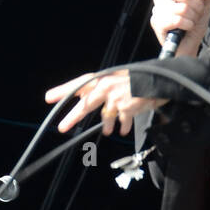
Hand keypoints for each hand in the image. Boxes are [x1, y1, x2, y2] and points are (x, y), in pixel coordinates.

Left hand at [45, 70, 169, 137]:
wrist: (159, 80)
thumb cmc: (139, 80)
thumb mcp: (120, 80)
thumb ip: (107, 91)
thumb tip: (98, 106)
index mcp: (104, 78)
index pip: (79, 83)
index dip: (64, 90)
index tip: (49, 97)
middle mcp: (107, 86)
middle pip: (86, 104)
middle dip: (74, 117)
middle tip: (62, 128)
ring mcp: (116, 97)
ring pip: (105, 116)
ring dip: (108, 125)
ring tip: (109, 131)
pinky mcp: (126, 107)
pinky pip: (122, 121)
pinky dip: (123, 126)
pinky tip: (124, 129)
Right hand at [150, 0, 209, 55]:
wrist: (188, 46)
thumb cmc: (194, 25)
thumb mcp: (204, 7)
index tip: (199, 2)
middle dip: (197, 7)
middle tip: (195, 16)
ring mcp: (158, 9)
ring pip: (183, 8)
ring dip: (193, 18)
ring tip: (191, 23)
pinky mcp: (157, 23)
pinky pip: (177, 20)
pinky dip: (187, 25)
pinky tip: (187, 28)